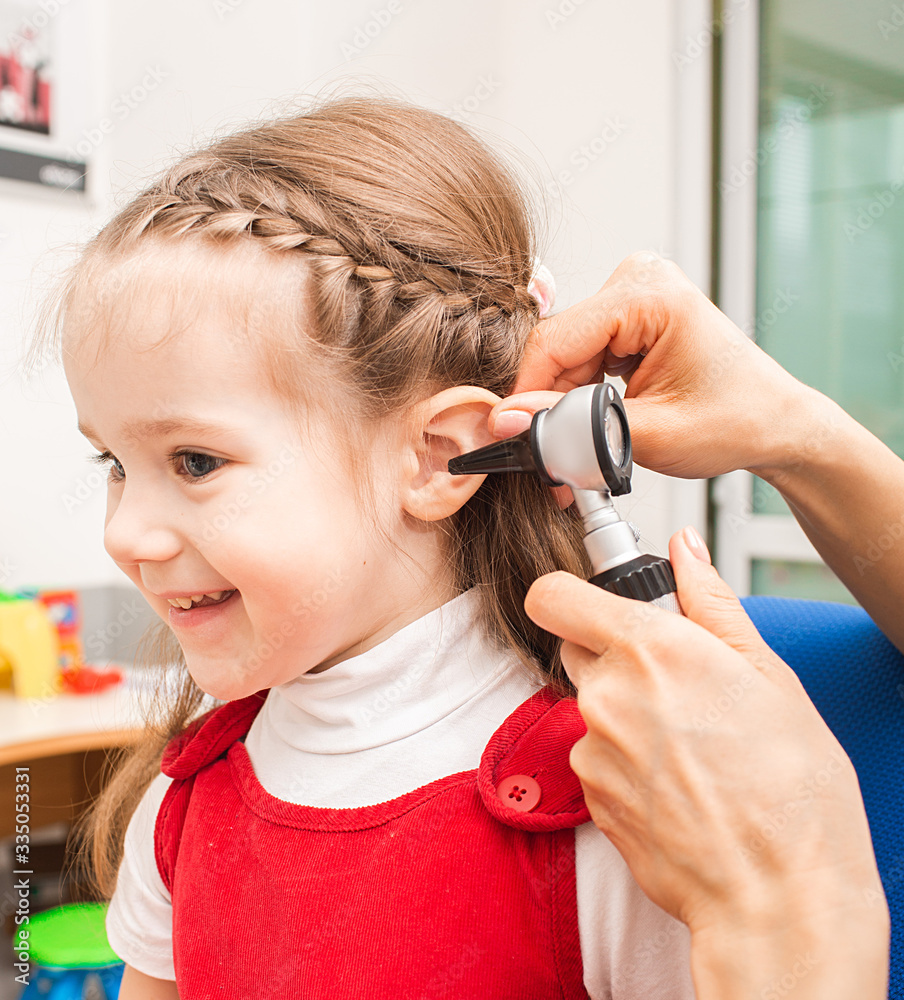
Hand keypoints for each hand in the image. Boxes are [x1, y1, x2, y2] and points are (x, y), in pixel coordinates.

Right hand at [490, 252, 820, 480]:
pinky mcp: (631, 316)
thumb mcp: (650, 433)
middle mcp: (639, 282)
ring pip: (566, 359)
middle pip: (558, 350)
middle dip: (550, 408)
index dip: (527, 394)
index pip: (556, 340)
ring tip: (582, 450)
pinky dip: (581, 397)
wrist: (775, 423)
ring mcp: (634, 296)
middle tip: (556, 460)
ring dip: (566, 407)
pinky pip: (583, 359)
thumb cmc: (737, 419)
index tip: (511, 437)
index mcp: (650, 294)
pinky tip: (595, 425)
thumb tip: (511, 422)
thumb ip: (574, 426)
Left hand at [522, 527, 885, 941]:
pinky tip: (678, 782)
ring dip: (624, 714)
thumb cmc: (792, 790)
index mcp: (649, 649)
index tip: (593, 600)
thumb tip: (684, 549)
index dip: (567, 593)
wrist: (778, 896)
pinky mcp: (590, 797)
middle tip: (674, 681)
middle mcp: (606, 695)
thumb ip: (710, 602)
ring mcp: (592, 750)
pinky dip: (625, 761)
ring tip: (691, 745)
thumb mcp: (768, 675)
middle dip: (611, 654)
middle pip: (574, 648)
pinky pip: (595, 758)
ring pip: (590, 707)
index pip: (553, 596)